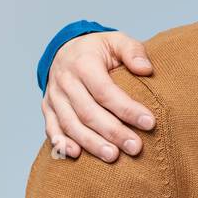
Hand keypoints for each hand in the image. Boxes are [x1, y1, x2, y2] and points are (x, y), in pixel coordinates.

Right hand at [42, 32, 155, 160]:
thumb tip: (146, 70)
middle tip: (135, 147)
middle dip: (113, 132)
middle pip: (88, 112)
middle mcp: (65, 81)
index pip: (105, 91)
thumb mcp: (116, 41)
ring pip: (70, 124)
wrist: (66, 50)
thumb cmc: (98, 50)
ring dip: (91, 143)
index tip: (149, 123)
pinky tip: (77, 155)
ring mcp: (54, 97)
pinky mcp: (48, 109)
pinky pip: (52, 129)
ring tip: (113, 157)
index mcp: (83, 63)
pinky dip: (62, 143)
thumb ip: (133, 51)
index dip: (127, 108)